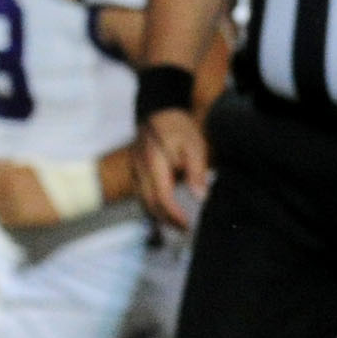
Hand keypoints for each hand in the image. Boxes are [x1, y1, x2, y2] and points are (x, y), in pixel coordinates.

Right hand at [134, 108, 210, 229]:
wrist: (158, 109)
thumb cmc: (178, 127)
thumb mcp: (194, 145)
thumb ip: (197, 172)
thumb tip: (201, 197)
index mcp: (154, 163)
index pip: (161, 197)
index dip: (173, 214)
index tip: (187, 225)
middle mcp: (140, 169)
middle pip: (149, 203)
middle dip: (166, 219)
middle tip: (184, 229)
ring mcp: (135, 169)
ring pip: (143, 200)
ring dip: (158, 214)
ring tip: (177, 222)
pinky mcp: (136, 169)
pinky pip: (142, 193)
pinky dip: (154, 204)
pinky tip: (166, 208)